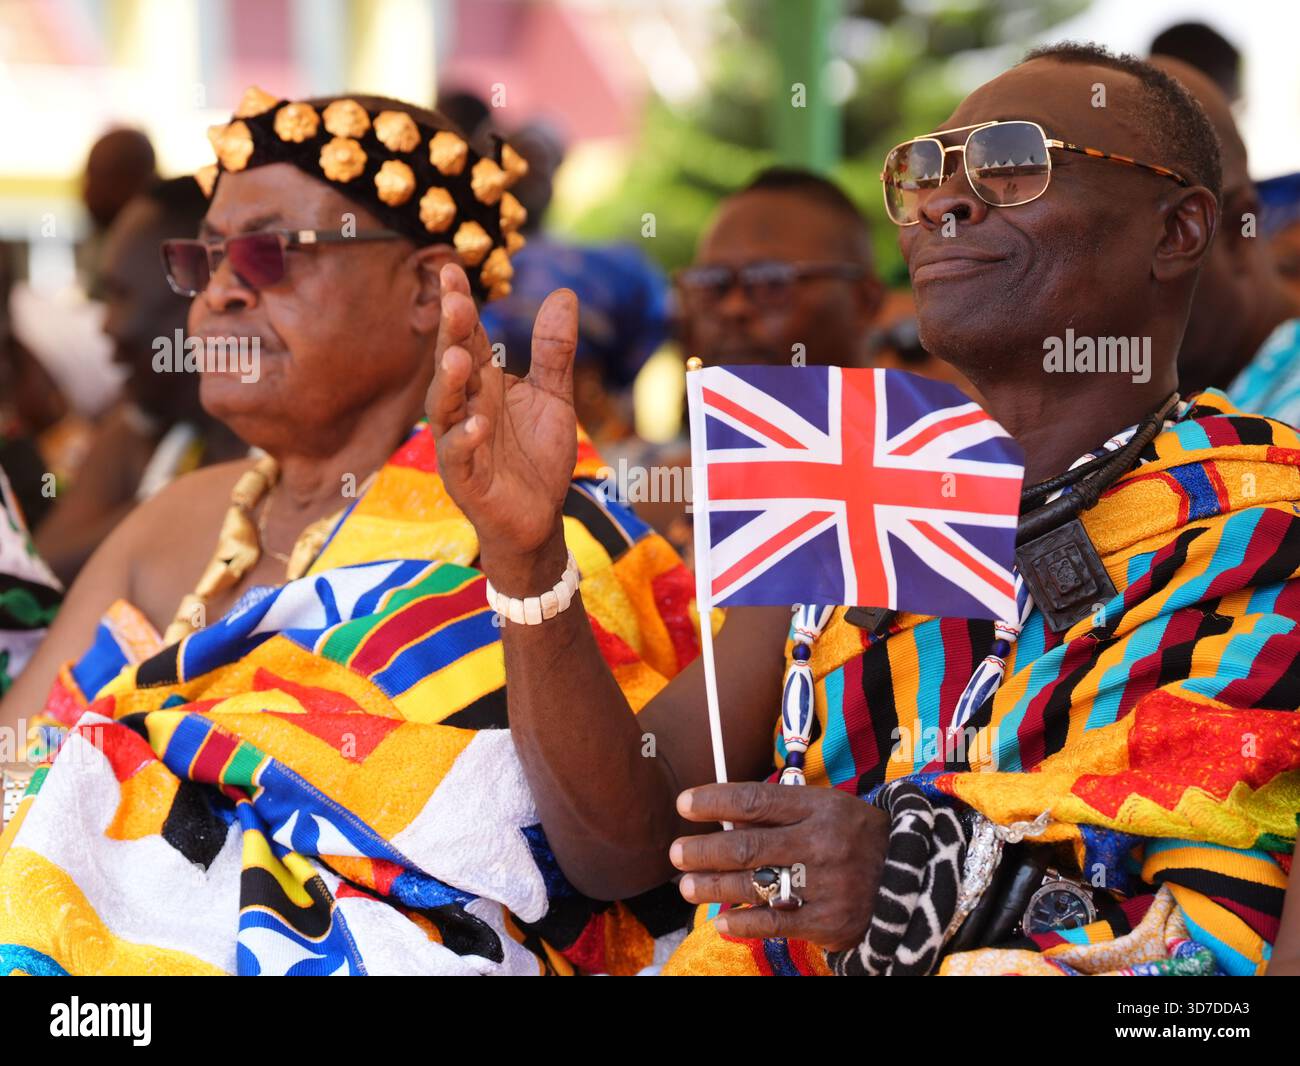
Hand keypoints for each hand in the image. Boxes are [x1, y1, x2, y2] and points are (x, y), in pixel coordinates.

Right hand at [426, 263, 578, 589]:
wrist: (537, 519)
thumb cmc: (537, 457)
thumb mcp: (553, 397)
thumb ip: (553, 351)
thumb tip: (564, 293)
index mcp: (483, 385)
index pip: (466, 337)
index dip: (458, 305)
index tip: (451, 267)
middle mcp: (464, 409)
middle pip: (452, 365)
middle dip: (452, 333)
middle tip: (455, 299)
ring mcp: (459, 444)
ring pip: (445, 410)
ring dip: (449, 383)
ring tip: (459, 357)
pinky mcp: (467, 480)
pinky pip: (459, 458)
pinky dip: (465, 442)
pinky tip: (478, 426)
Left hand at [670, 782, 887, 950]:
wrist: (912, 879)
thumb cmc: (854, 837)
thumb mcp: (827, 810)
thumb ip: (781, 815)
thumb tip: (723, 821)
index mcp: (818, 807)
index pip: (755, 800)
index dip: (715, 802)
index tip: (683, 805)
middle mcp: (820, 842)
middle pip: (748, 846)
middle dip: (704, 851)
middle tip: (675, 854)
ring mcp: (825, 883)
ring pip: (755, 885)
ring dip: (713, 887)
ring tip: (687, 886)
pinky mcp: (830, 920)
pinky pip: (776, 922)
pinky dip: (744, 923)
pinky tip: (720, 921)